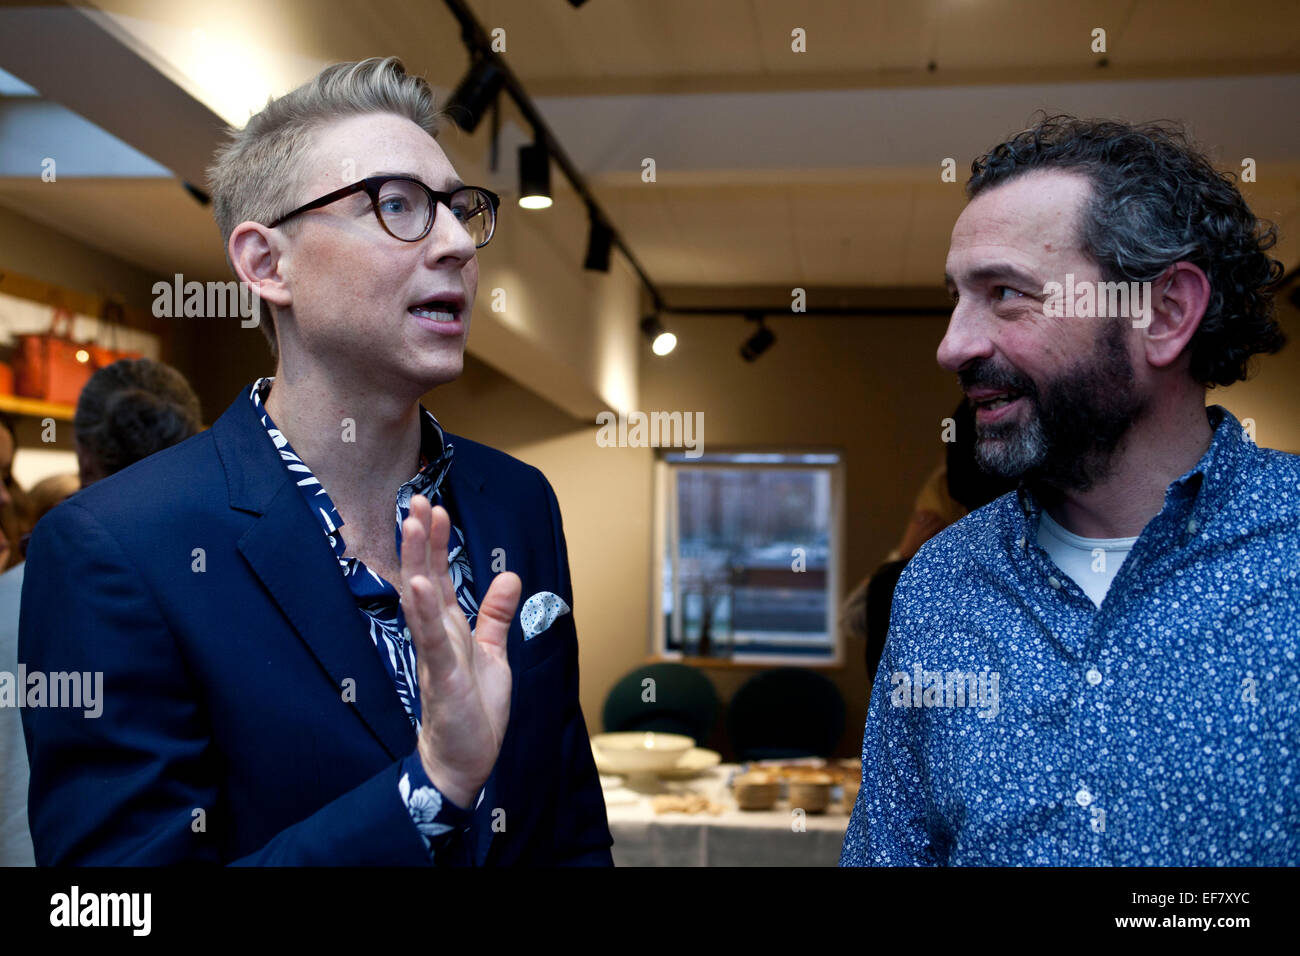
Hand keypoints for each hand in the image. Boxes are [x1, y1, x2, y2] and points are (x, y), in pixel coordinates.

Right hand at [400, 495, 520, 808]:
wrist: (463, 760)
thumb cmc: (473, 711)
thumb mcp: (493, 654)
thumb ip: (495, 616)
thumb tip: (508, 577)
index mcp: (450, 628)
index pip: (441, 576)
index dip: (438, 543)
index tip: (435, 508)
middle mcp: (437, 634)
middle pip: (425, 577)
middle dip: (421, 539)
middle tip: (415, 500)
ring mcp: (435, 653)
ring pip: (422, 600)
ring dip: (416, 561)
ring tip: (413, 525)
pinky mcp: (441, 675)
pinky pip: (430, 639)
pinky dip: (424, 612)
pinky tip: (419, 585)